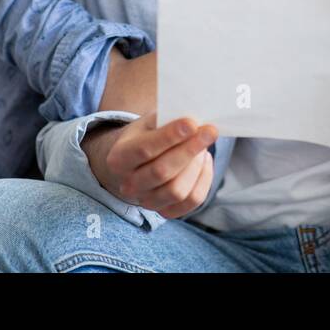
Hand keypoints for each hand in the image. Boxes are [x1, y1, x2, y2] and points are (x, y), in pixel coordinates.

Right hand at [83, 114, 217, 219]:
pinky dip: (204, 180)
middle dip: (190, 150)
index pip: (144, 150)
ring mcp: (145, 202)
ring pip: (178, 190)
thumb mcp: (149, 121)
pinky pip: (192, 201)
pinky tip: (204, 161)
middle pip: (162, 172)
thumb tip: (194, 119)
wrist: (137, 162)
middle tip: (210, 131)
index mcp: (118, 158)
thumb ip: (166, 118)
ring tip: (203, 146)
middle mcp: (128, 184)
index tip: (192, 123)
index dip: (170, 137)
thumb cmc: (147, 135)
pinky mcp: (165, 211)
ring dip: (196, 166)